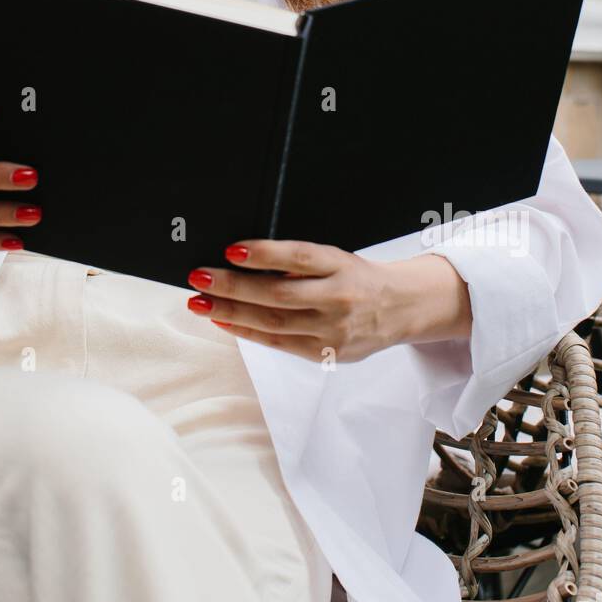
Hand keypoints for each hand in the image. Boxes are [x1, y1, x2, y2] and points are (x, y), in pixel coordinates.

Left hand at [186, 240, 472, 364]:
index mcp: (342, 264)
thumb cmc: (358, 276)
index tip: (231, 249)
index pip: (301, 257)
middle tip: (198, 276)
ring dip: (232, 312)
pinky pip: (279, 343)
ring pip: (274, 322)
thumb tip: (246, 261)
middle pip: (279, 293)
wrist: (403, 308)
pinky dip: (247, 331)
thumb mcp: (336, 258)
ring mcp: (333, 329)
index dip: (266, 253)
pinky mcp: (327, 353)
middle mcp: (339, 297)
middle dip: (234, 286)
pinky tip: (223, 320)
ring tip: (200, 301)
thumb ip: (299, 262)